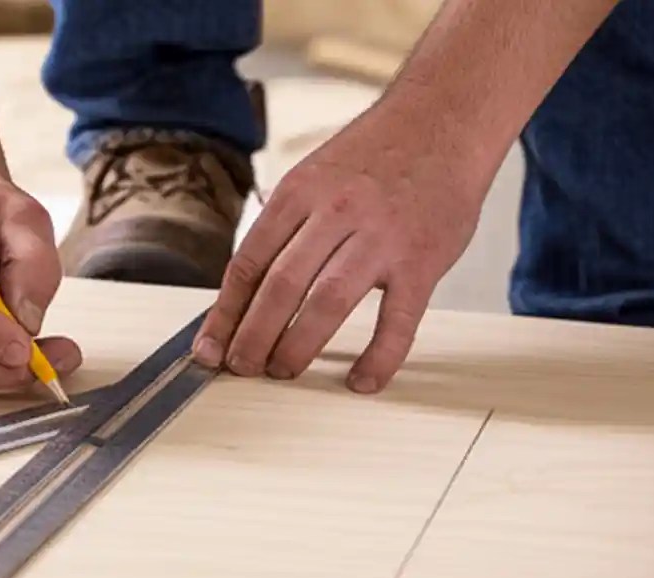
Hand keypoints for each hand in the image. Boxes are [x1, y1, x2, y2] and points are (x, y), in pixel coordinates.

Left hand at [192, 104, 486, 392]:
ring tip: (280, 372)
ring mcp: (380, 238)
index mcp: (297, 193)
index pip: (247, 264)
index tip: (209, 347)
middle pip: (279, 286)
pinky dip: (378, 357)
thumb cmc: (371, 158)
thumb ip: (282, 229)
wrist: (444, 120)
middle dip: (252, 336)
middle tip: (240, 369)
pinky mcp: (422, 260)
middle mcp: (334, 213)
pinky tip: (360, 381)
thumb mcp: (311, 176)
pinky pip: (398, 321)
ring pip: (326, 303)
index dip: (224, 313)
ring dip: (296, 346)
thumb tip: (242, 293)